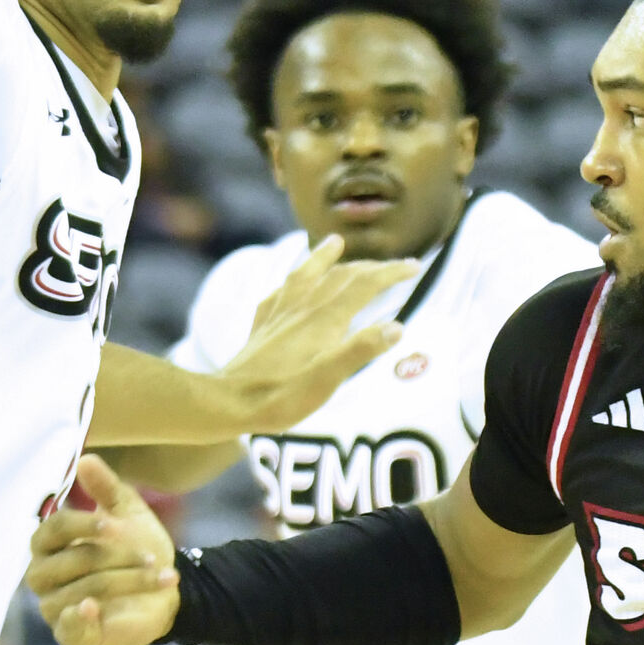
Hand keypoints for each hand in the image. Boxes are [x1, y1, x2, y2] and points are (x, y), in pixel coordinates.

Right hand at [26, 456, 178, 644]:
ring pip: (83, 590)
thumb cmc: (140, 547)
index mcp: (51, 543)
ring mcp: (56, 606)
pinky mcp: (72, 634)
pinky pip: (67, 628)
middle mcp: (45, 575)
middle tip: (151, 555)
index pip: (53, 530)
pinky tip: (95, 608)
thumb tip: (85, 459)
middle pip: (71, 561)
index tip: (115, 525)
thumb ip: (107, 489)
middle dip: (116, 557)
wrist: (169, 588)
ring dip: (127, 581)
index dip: (82, 526)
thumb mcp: (129, 513)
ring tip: (162, 576)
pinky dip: (79, 619)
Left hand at [221, 234, 418, 430]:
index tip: (415, 266)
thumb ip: (361, 350)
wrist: (228, 402)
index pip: (364, 286)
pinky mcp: (262, 327)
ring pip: (306, 276)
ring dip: (325, 258)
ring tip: (335, 242)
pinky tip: (290, 284)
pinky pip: (279, 294)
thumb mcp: (328, 380)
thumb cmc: (281, 397)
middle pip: (341, 277)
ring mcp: (279, 315)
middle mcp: (302, 309)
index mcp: (323, 320)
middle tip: (394, 264)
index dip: (391, 274)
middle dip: (371, 267)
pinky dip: (292, 282)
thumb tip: (396, 327)